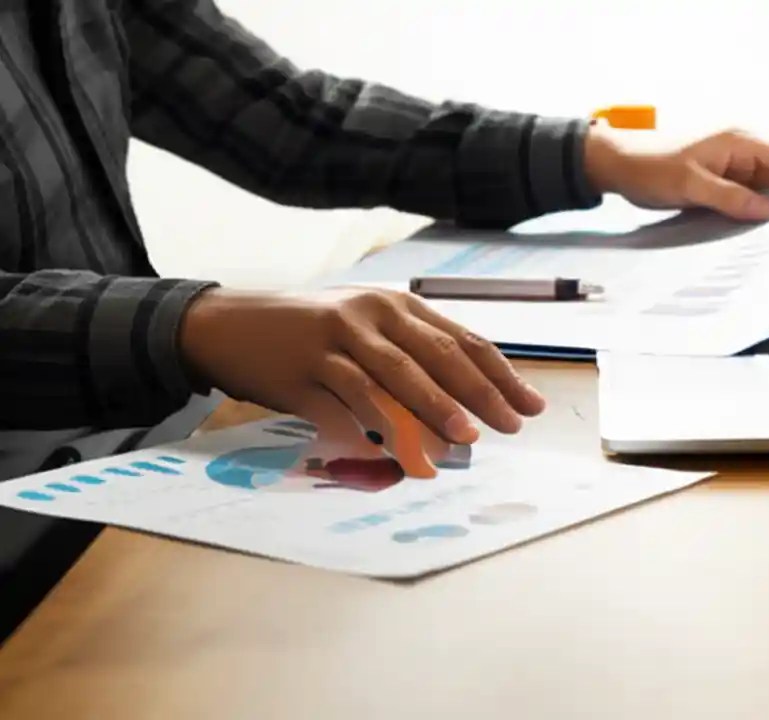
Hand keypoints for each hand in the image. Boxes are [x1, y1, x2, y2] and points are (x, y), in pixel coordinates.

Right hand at [179, 287, 545, 474]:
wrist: (228, 324)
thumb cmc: (313, 333)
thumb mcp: (367, 329)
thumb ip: (413, 357)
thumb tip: (470, 406)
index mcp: (396, 305)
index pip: (462, 340)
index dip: (500, 374)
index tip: (530, 405)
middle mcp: (370, 315)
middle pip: (437, 355)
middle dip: (480, 393)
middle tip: (511, 425)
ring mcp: (335, 339)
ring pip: (394, 376)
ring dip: (433, 408)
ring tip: (466, 438)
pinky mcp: (302, 369)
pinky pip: (344, 402)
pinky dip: (374, 427)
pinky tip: (398, 451)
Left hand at [583, 127, 768, 220]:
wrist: (620, 165)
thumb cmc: (652, 166)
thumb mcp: (691, 184)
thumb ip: (730, 196)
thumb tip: (767, 210)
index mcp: (738, 141)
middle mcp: (739, 152)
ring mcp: (729, 168)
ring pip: (761, 189)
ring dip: (764, 208)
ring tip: (767, 234)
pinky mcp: (717, 183)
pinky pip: (742, 197)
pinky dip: (747, 211)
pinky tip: (746, 229)